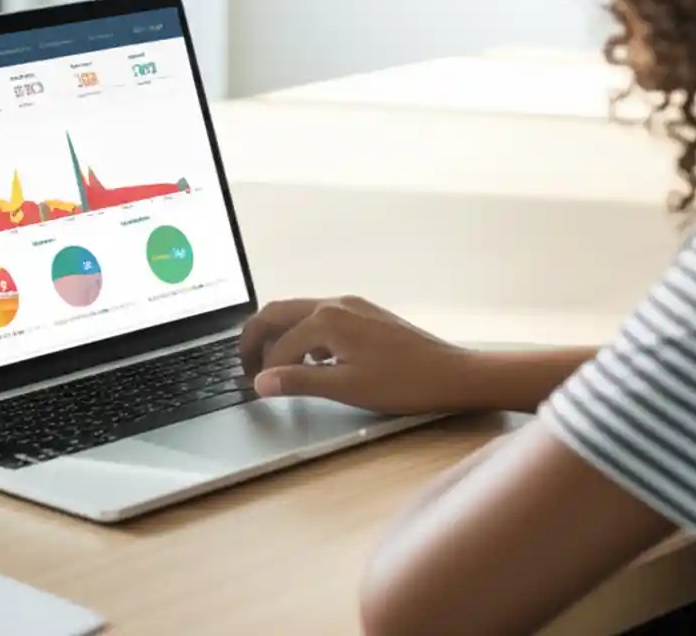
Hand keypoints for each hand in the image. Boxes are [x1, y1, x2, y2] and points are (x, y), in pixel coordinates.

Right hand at [239, 296, 472, 413]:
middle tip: (243, 364)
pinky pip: (320, 316)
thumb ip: (299, 382)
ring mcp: (352, 305)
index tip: (256, 392)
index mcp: (326, 320)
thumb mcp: (346, 387)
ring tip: (274, 365)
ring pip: (299, 312)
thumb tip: (260, 381)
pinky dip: (304, 334)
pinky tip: (313, 360)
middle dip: (256, 337)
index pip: (279, 345)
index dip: (264, 371)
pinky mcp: (365, 313)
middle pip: (277, 313)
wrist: (452, 374)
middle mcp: (335, 303)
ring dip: (279, 335)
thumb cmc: (402, 384)